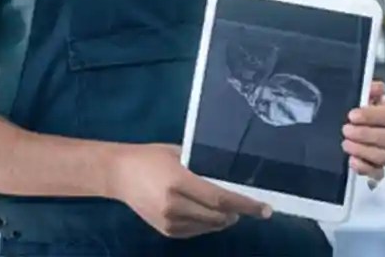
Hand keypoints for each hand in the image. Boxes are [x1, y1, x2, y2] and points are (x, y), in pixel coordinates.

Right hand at [104, 143, 272, 238]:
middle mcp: (174, 205)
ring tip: (226, 208)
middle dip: (237, 213)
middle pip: (218, 216)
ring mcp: (169, 221)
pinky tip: (206, 212)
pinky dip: (207, 223)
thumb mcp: (178, 153)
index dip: (246, 205)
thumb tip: (230, 177)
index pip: (220, 198)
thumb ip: (202, 166)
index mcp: (178, 181)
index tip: (265, 209)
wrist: (119, 174)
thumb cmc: (151, 157)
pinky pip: (196, 231)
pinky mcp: (166, 231)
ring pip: (209, 226)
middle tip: (247, 206)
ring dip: (223, 219)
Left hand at [342, 81, 384, 185]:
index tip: (352, 116)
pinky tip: (352, 161)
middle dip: (367, 135)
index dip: (375, 116)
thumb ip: (364, 88)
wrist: (327, 127)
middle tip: (346, 130)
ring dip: (365, 151)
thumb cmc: (343, 109)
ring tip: (345, 145)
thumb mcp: (350, 95)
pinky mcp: (375, 168)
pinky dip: (365, 168)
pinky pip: (378, 173)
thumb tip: (378, 87)